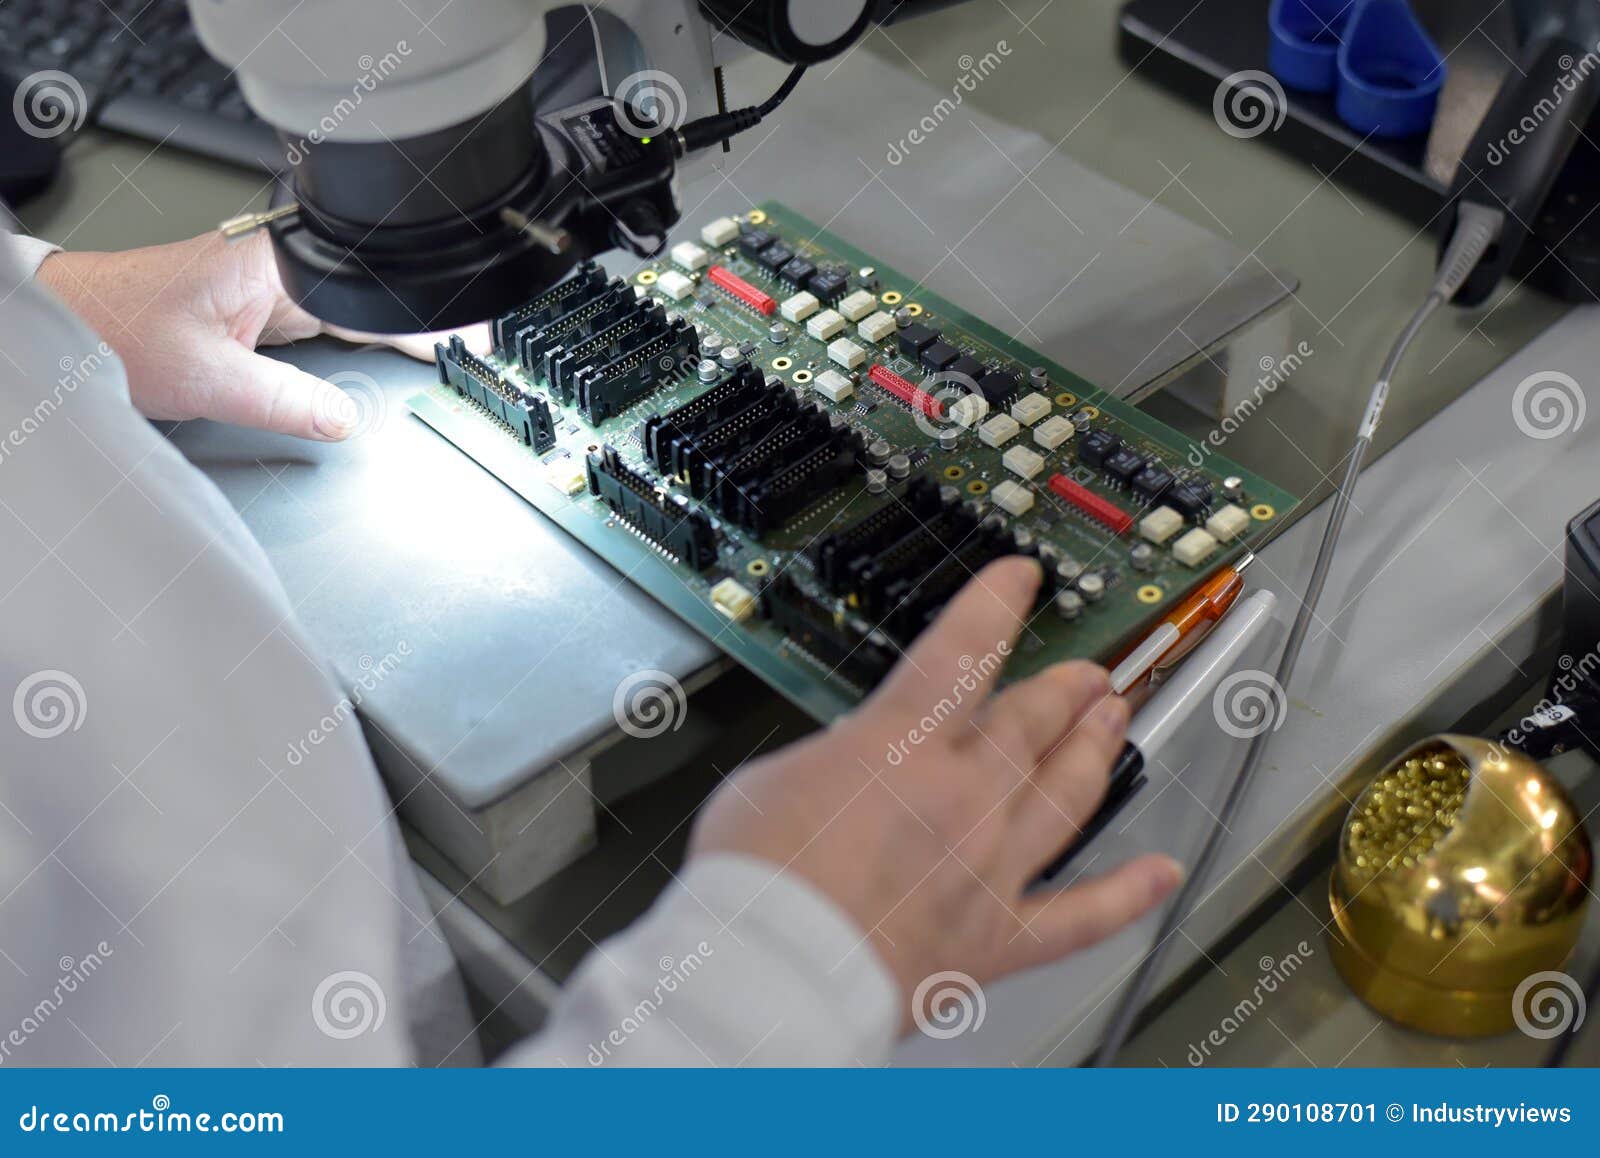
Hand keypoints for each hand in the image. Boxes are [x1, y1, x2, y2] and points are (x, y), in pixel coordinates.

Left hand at [36, 229, 485, 440]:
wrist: (71, 321)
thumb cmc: (117, 327)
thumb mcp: (208, 378)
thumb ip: (285, 403)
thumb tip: (344, 422)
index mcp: (275, 263)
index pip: (373, 290)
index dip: (426, 318)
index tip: (468, 339)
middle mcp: (278, 267)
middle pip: (373, 298)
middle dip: (419, 328)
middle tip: (471, 359)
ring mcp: (272, 286)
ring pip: (353, 313)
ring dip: (389, 337)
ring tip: (439, 362)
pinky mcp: (262, 308)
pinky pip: (327, 326)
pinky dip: (356, 345)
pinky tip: (382, 362)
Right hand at [690, 557, 1182, 1026]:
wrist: (772, 971)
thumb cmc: (756, 884)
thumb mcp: (771, 778)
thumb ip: (829, 761)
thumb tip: (842, 766)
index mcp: (901, 745)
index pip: (965, 649)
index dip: (997, 604)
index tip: (1021, 580)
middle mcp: (962, 797)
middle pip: (1033, 721)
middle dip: (1064, 688)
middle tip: (1086, 672)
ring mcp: (989, 866)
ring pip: (1068, 794)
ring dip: (1097, 751)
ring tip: (1116, 722)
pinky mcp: (996, 939)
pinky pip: (1082, 917)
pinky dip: (1128, 895)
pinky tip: (1162, 874)